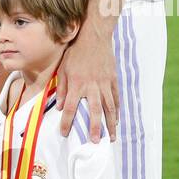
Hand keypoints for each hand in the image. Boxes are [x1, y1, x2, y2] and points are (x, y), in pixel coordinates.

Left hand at [57, 24, 117, 141]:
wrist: (94, 37)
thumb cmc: (76, 52)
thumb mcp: (63, 68)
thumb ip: (62, 88)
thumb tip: (61, 106)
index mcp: (77, 84)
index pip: (71, 108)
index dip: (67, 122)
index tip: (64, 133)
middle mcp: (92, 86)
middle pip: (94, 111)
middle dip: (95, 128)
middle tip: (94, 142)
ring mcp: (105, 83)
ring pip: (109, 107)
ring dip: (110, 123)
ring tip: (111, 137)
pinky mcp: (113, 79)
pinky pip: (116, 97)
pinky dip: (117, 110)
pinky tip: (117, 120)